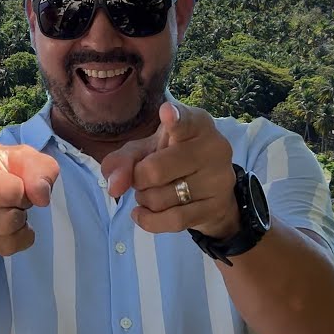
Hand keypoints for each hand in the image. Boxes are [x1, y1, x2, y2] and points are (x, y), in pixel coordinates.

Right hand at [0, 102, 60, 259]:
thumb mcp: (17, 161)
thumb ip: (39, 167)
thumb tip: (40, 196)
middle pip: (10, 192)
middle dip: (22, 195)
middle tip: (9, 192)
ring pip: (10, 220)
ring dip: (20, 217)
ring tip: (4, 210)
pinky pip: (9, 243)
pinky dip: (21, 237)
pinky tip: (6, 229)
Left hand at [100, 101, 237, 237]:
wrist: (208, 192)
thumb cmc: (171, 160)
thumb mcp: (143, 152)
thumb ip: (122, 161)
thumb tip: (114, 187)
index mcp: (196, 124)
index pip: (185, 121)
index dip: (174, 119)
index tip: (166, 112)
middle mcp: (213, 147)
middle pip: (154, 170)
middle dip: (137, 179)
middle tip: (143, 177)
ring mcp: (219, 178)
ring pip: (160, 198)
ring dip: (145, 199)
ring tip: (152, 192)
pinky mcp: (217, 206)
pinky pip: (173, 220)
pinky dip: (149, 221)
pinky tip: (142, 214)